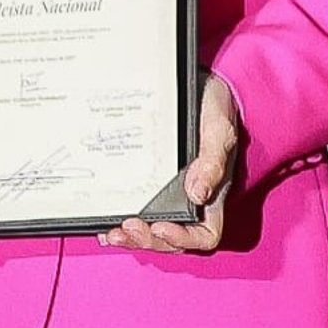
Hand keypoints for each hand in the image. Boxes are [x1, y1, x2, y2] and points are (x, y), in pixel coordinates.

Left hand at [101, 72, 238, 253]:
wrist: (202, 88)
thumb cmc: (216, 109)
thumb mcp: (219, 130)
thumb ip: (212, 161)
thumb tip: (197, 194)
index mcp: (213, 194)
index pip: (204, 234)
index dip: (184, 239)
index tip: (161, 227)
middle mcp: (191, 199)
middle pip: (172, 238)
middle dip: (149, 239)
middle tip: (127, 228)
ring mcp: (171, 193)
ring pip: (154, 229)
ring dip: (134, 236)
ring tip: (113, 233)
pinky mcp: (153, 182)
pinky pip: (140, 208)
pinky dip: (124, 221)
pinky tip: (108, 222)